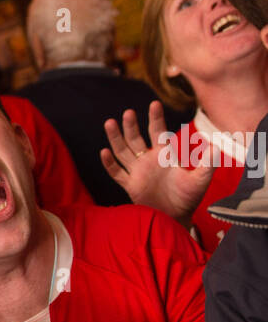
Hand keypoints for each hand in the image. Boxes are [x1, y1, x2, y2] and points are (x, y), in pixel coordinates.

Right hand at [100, 101, 211, 224]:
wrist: (176, 217)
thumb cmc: (189, 197)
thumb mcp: (200, 179)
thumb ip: (207, 163)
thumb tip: (217, 146)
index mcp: (164, 154)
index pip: (158, 131)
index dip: (155, 118)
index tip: (154, 104)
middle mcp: (148, 159)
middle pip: (136, 138)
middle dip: (131, 126)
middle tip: (128, 113)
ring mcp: (137, 171)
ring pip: (123, 151)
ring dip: (116, 138)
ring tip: (110, 123)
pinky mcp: (130, 184)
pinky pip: (117, 172)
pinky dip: (110, 163)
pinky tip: (104, 152)